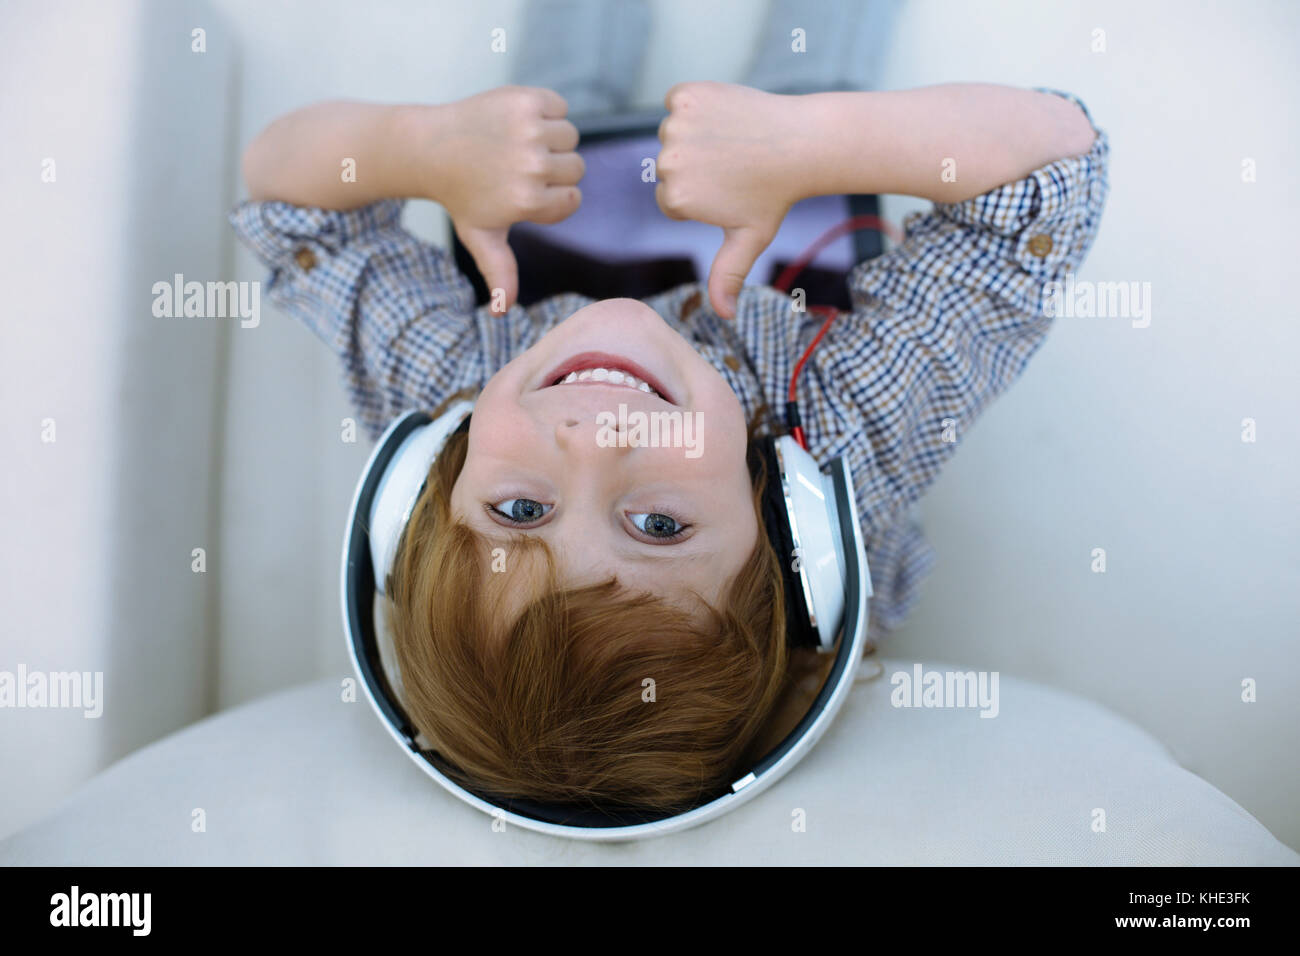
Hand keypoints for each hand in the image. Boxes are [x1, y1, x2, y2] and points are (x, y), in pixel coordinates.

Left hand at [432, 86, 584, 312]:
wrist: (429, 147)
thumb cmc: (461, 196)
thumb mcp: (482, 238)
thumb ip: (501, 274)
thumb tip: (501, 313)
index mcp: (530, 201)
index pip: (572, 199)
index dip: (550, 197)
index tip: (520, 192)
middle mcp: (533, 166)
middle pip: (575, 167)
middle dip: (552, 169)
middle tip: (514, 167)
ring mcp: (530, 130)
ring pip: (570, 136)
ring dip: (550, 139)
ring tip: (516, 145)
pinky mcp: (526, 99)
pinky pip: (559, 107)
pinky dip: (546, 110)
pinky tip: (517, 122)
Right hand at [655, 81, 803, 317]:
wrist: (802, 143)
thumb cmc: (775, 196)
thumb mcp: (748, 240)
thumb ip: (726, 276)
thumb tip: (724, 317)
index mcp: (677, 200)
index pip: (671, 199)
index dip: (701, 196)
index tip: (730, 189)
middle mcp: (669, 163)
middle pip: (670, 166)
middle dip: (697, 166)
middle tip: (736, 165)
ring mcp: (676, 126)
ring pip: (675, 134)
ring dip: (697, 135)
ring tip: (733, 142)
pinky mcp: (686, 95)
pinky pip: (678, 101)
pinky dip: (696, 105)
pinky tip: (726, 117)